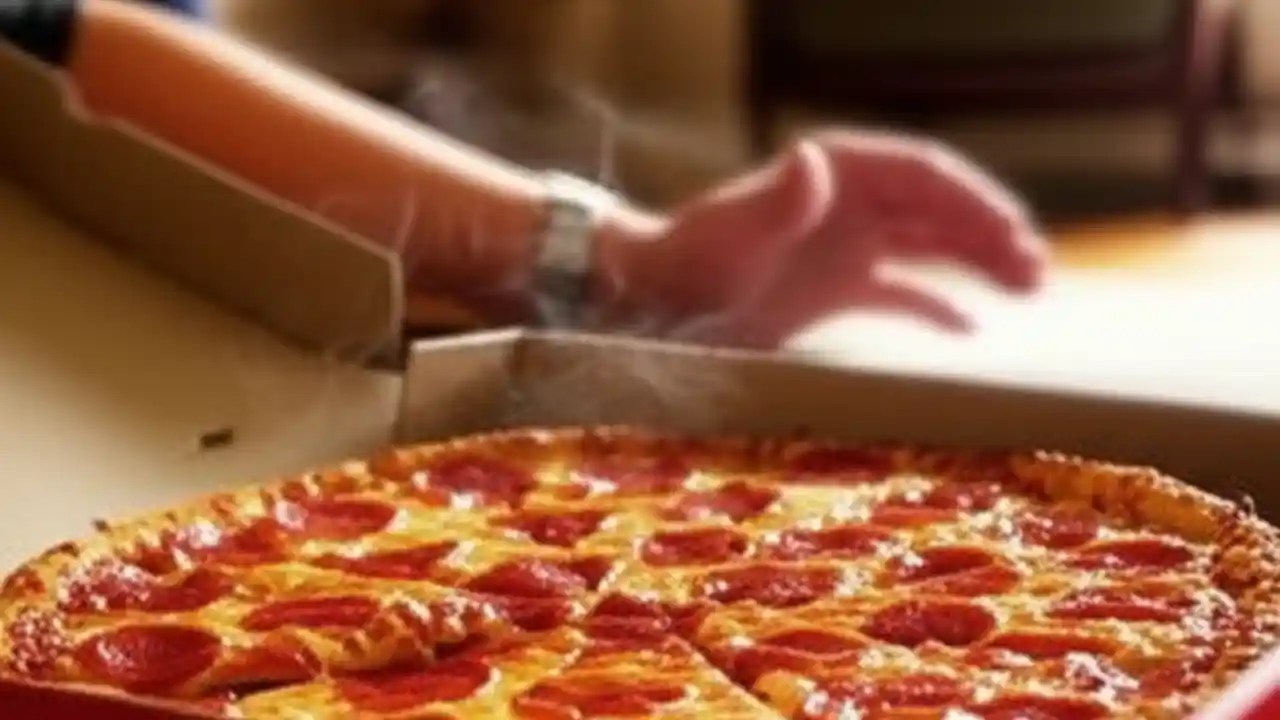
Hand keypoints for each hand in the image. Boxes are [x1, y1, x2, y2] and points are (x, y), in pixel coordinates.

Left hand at [594, 130, 1046, 347]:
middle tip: (1034, 273)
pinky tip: (971, 329)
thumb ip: (772, 204)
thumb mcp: (728, 238)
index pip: (918, 173)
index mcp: (831, 178)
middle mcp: (846, 206)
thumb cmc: (684, 267)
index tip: (1009, 231)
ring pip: (929, 246)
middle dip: (987, 232)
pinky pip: (900, 292)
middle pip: (936, 208)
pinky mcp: (836, 291)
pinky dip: (937, 306)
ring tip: (1027, 290)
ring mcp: (845, 248)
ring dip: (976, 263)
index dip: (970, 198)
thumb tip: (813, 161)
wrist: (650, 305)